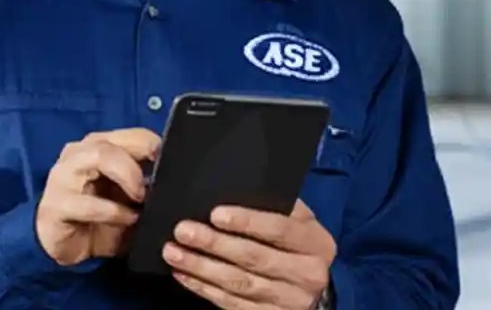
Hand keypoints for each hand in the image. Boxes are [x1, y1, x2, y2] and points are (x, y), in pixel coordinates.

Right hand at [35, 128, 160, 266]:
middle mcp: (79, 153)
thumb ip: (145, 184)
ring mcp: (63, 176)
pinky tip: (127, 219)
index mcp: (99, 146)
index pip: (131, 134)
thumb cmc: (99, 217)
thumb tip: (178, 181)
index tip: (173, 164)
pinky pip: (87, 203)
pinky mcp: (55, 205)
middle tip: (153, 186)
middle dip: (138, 160)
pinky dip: (113, 212)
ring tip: (141, 199)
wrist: (63, 245)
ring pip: (98, 157)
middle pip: (113, 141)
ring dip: (127, 177)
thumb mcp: (127, 198)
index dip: (154, 146)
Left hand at [163, 199, 335, 309]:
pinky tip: (184, 275)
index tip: (215, 213)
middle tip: (183, 230)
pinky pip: (231, 304)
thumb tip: (233, 191)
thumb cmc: (299, 245)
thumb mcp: (300, 223)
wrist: (314, 290)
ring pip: (239, 283)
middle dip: (214, 243)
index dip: (246, 221)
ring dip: (201, 267)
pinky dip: (204, 289)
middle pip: (254, 257)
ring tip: (174, 252)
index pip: (279, 229)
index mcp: (316, 243)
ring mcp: (288, 301)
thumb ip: (278, 208)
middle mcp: (307, 274)